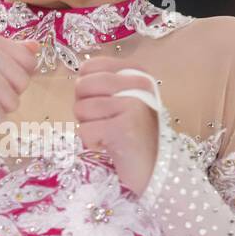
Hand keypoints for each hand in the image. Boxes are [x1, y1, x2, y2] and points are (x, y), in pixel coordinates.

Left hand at [72, 57, 160, 195]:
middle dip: (84, 108)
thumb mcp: (124, 101)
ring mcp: (133, 105)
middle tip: (104, 122)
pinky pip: (85, 130)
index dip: (86, 88)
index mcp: (137, 73)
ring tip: (109, 135)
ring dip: (89, 127)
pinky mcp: (124, 128)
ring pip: (81, 109)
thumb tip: (77, 80)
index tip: (102, 103)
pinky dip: (93, 143)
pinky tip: (111, 146)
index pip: (90, 67)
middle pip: (82, 85)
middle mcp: (138, 84)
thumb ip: (103, 86)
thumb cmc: (136, 136)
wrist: (157, 168)